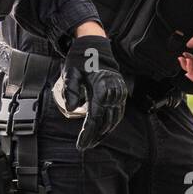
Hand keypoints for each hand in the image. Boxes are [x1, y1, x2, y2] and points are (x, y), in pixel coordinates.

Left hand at [57, 32, 127, 151]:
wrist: (95, 47)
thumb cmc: (81, 60)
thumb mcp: (71, 73)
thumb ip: (71, 91)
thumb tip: (72, 110)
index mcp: (101, 88)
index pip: (95, 117)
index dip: (88, 133)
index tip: (81, 145)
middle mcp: (114, 92)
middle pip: (106, 121)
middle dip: (95, 136)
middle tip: (84, 146)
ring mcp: (120, 92)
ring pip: (114, 119)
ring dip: (104, 132)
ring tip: (92, 141)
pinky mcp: (121, 93)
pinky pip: (118, 113)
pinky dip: (110, 123)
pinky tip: (103, 130)